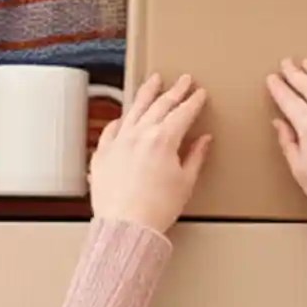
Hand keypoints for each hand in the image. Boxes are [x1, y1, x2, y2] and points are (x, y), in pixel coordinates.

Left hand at [90, 74, 212, 232]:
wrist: (127, 226)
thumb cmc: (156, 210)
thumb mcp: (185, 182)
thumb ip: (195, 156)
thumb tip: (203, 140)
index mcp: (163, 139)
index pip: (183, 112)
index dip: (194, 101)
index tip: (200, 94)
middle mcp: (139, 134)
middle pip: (160, 104)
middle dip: (175, 90)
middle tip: (184, 80)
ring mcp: (118, 141)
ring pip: (134, 108)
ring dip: (147, 92)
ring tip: (154, 80)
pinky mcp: (103, 152)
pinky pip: (111, 129)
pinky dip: (120, 119)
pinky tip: (124, 116)